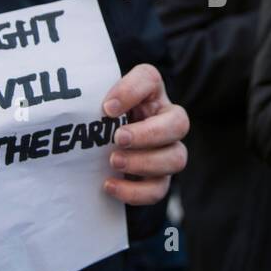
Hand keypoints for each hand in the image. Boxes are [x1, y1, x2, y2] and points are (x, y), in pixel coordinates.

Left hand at [101, 64, 188, 205]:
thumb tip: (101, 113)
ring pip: (177, 158)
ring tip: (113, 161)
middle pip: (179, 123)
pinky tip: (110, 184)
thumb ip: (92, 99)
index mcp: (149, 93)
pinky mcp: (159, 179)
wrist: (93, 149)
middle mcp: (165, 119)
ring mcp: (167, 151)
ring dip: (144, 162)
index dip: (131, 91)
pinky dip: (134, 191)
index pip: (149, 79)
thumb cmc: (96, 119)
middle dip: (149, 133)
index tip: (107, 108)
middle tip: (119, 138)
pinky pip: (159, 189)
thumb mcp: (93, 103)